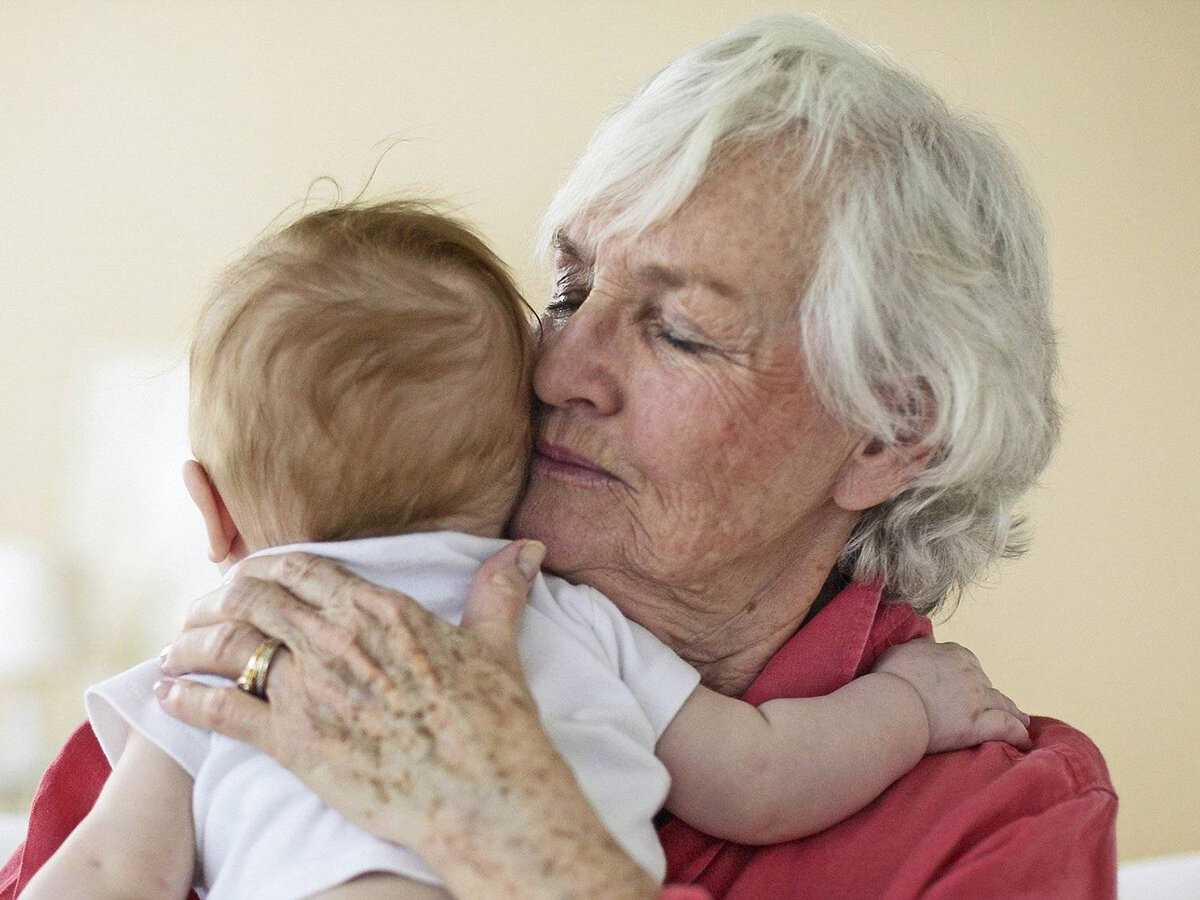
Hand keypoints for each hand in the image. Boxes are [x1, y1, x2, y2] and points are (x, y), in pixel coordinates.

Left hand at [158, 540, 657, 899]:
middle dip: (222, 597)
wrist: (482, 794)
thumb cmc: (494, 720)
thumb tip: (527, 548)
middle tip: (207, 607)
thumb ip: (500, 589)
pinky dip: (187, 699)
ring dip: (193, 642)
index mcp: (378, 609)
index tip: (248, 573)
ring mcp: (309, 689)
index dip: (265, 566)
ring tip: (177, 648)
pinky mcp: (293, 742)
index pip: (301, 568)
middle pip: (253, 598)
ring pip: (227, 646)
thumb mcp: (495, 645)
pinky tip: (168, 696)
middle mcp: (334, 638)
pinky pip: (223, 711)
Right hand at [872, 638, 1031, 752]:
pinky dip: (1018, 734)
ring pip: (1003, 703)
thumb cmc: (890, 678)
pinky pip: (1006, 728)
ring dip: (1014, 712)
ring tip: (1022, 720)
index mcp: (954, 653)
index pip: (970, 663)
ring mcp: (977, 699)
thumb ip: (920, 644)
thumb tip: (929, 637)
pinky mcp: (978, 725)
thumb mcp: (901, 649)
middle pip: (987, 684)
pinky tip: (1024, 740)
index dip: (971, 676)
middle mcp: (970, 673)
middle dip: (989, 695)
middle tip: (994, 707)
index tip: (971, 686)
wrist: (890, 705)